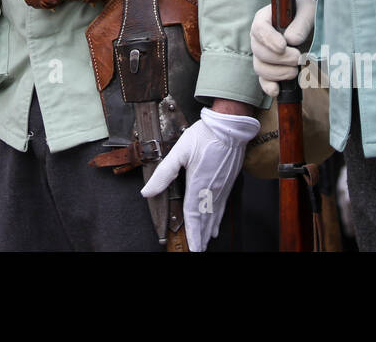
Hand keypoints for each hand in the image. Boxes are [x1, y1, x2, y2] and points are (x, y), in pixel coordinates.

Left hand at [140, 107, 258, 247]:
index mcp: (199, 183)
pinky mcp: (228, 182)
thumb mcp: (179, 151)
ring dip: (210, 229)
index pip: (194, 214)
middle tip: (198, 250)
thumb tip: (146, 191)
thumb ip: (163, 173)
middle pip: (206, 218)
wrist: (229, 126)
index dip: (193, 232)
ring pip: (215, 214)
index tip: (193, 247)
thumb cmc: (204, 135)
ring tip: (207, 242)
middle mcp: (212, 188)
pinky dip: (219, 218)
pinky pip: (223, 205)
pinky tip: (217, 225)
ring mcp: (222, 186)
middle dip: (201, 236)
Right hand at [251, 0, 315, 94]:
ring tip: (295, 70)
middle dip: (280, 59)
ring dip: (278, 73)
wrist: (310, 23)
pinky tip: (277, 90)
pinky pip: (263, 80)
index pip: (259, 29)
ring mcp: (262, 54)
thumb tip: (292, 40)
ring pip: (260, 67)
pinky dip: (269, 87)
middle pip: (259, 52)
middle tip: (298, 57)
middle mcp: (259, 37)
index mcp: (264, 19)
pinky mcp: (269, 68)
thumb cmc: (306, 14)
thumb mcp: (308, 12)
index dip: (269, 39)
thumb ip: (301, 23)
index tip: (283, 46)